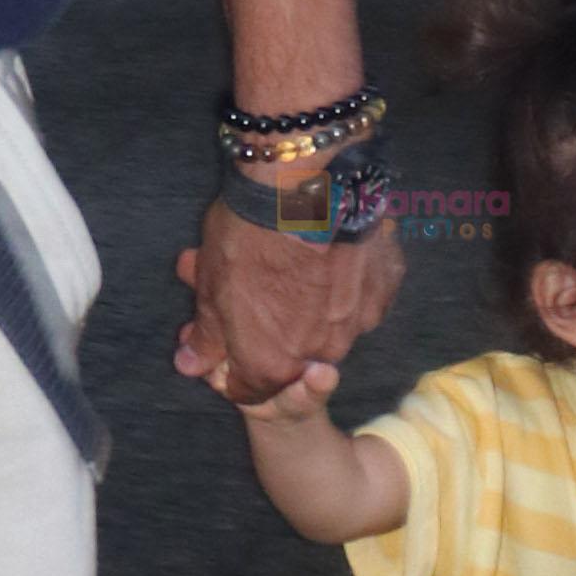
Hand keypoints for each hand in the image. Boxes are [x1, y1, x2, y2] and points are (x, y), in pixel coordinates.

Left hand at [174, 192, 407, 408]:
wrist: (307, 184)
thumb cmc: (249, 238)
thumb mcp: (211, 287)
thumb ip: (207, 336)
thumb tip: (190, 364)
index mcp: (273, 364)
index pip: (249, 390)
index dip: (232, 365)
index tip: (226, 335)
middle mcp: (322, 353)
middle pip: (293, 355)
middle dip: (272, 329)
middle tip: (254, 286)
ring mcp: (360, 321)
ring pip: (330, 324)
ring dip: (310, 304)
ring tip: (293, 260)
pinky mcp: (386, 287)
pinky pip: (362, 294)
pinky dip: (346, 280)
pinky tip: (329, 249)